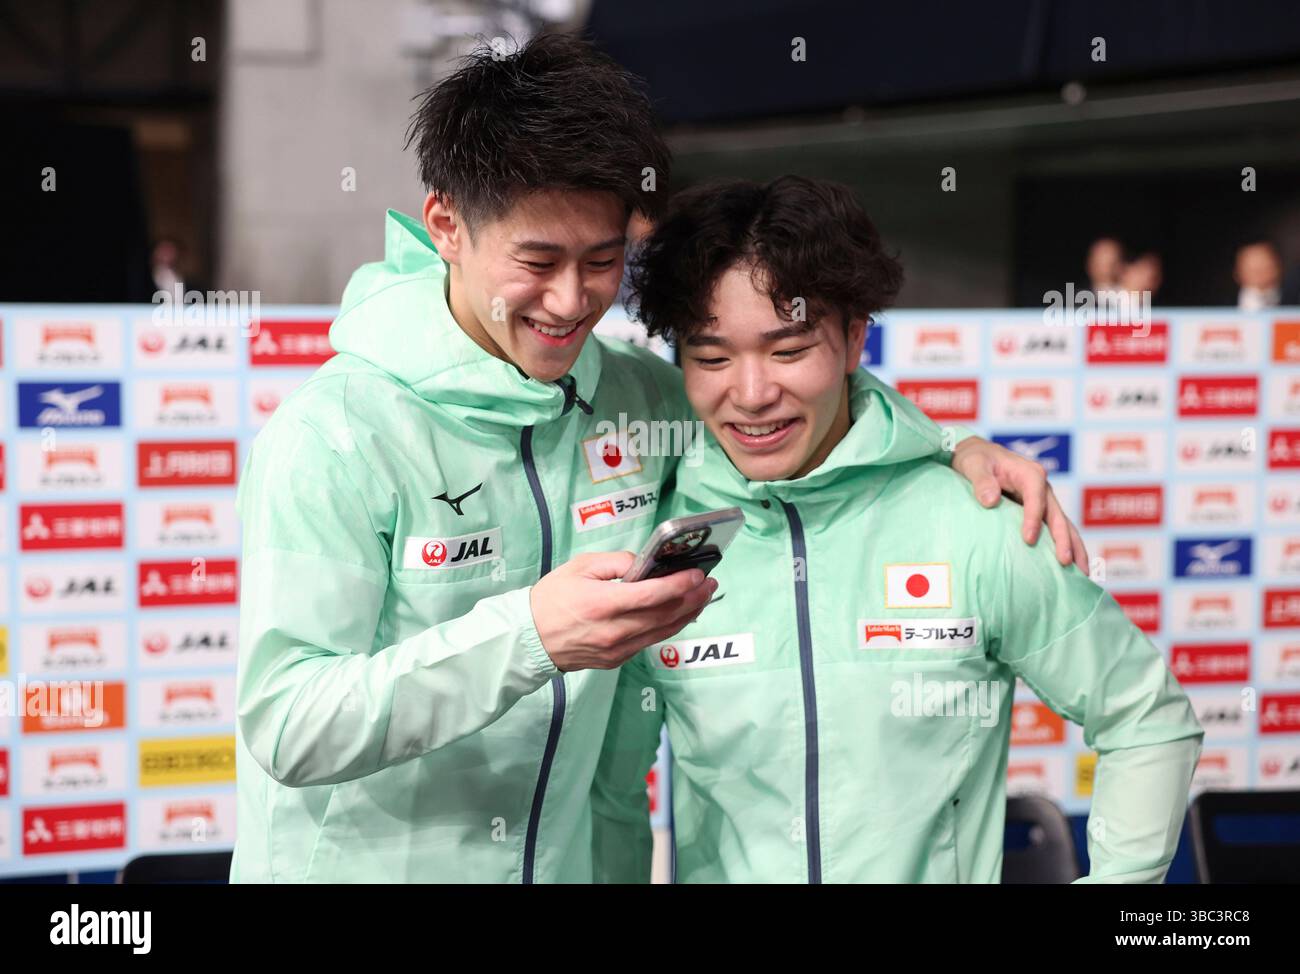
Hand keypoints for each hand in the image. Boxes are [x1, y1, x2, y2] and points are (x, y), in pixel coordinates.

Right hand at [530, 551, 716, 671]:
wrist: (529, 638)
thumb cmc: (551, 599)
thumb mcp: (580, 567)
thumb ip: (617, 562)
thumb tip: (644, 565)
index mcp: (603, 604)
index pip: (653, 595)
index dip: (680, 584)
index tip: (697, 573)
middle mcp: (614, 631)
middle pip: (665, 615)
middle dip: (692, 598)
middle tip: (709, 583)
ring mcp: (617, 649)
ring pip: (662, 632)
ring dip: (687, 614)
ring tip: (703, 597)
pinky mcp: (617, 660)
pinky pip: (650, 642)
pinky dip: (669, 627)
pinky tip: (679, 615)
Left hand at [950, 436, 1088, 571]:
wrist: (979, 456)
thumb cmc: (977, 459)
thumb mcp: (974, 465)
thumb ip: (982, 481)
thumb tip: (990, 500)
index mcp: (1030, 473)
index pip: (1035, 497)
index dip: (1033, 518)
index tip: (1028, 539)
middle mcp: (1043, 487)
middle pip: (1057, 514)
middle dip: (1063, 539)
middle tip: (1065, 562)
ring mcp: (1045, 500)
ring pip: (1064, 525)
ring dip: (1074, 547)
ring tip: (1083, 573)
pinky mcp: (1041, 511)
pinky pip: (1056, 529)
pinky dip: (1066, 546)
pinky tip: (1073, 567)